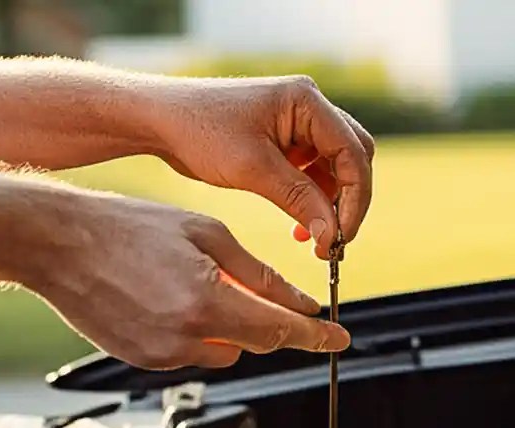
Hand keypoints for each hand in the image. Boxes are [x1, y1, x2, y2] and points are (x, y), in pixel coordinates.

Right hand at [27, 192, 348, 369]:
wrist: (57, 243)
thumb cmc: (126, 228)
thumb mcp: (206, 234)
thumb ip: (259, 273)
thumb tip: (299, 300)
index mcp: (208, 302)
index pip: (280, 330)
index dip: (316, 336)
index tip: (339, 339)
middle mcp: (186, 338)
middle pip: (255, 343)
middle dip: (264, 319)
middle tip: (250, 285)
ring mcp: (162, 356)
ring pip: (223, 350)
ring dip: (226, 324)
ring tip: (190, 281)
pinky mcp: (143, 362)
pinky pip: (190, 353)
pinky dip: (194, 330)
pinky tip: (166, 296)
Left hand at [147, 75, 374, 258]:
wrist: (159, 121)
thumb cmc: (200, 132)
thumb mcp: (253, 170)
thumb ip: (300, 201)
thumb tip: (334, 236)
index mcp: (307, 100)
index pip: (353, 152)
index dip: (355, 199)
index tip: (341, 237)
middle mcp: (308, 106)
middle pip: (352, 157)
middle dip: (347, 201)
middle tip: (333, 240)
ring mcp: (297, 122)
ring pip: (334, 168)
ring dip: (328, 204)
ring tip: (310, 239)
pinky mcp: (284, 139)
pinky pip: (312, 172)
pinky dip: (311, 199)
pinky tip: (298, 226)